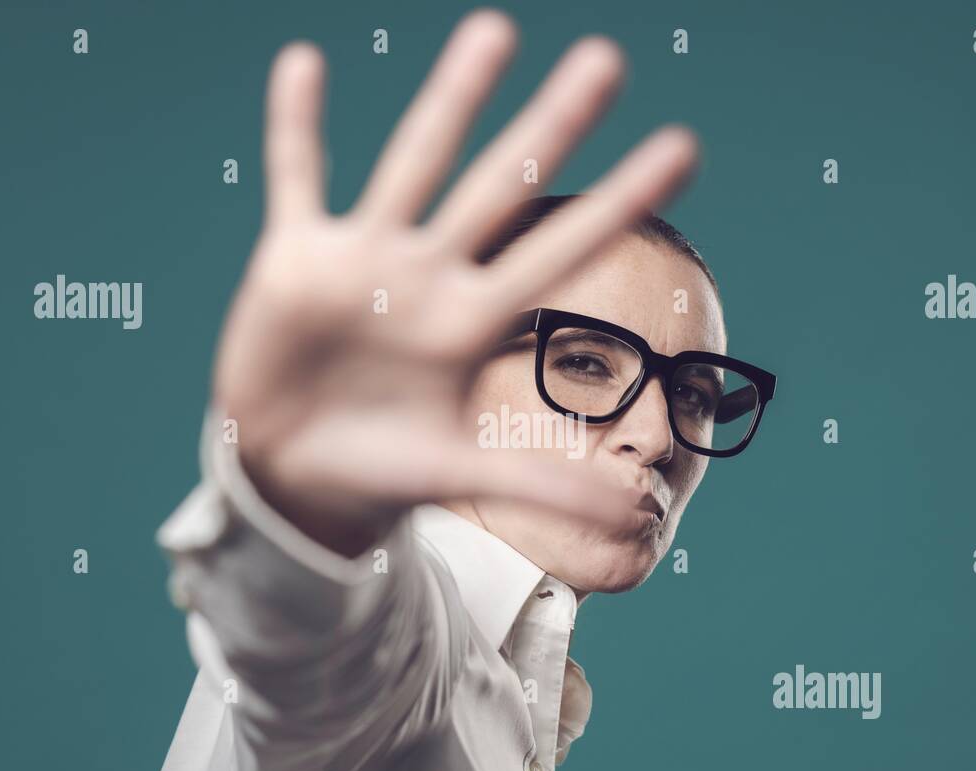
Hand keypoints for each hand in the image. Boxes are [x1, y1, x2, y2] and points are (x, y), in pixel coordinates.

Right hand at [212, 8, 699, 555]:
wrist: (291, 480)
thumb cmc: (380, 477)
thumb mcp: (461, 473)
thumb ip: (545, 487)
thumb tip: (637, 516)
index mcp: (473, 322)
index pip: (561, 249)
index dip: (620, 200)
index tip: (684, 146)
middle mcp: (429, 277)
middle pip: (502, 186)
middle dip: (552, 126)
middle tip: (608, 59)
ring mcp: (365, 260)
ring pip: (415, 161)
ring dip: (451, 98)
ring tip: (497, 30)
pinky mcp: (296, 260)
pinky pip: (296, 178)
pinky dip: (297, 126)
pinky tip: (305, 63)